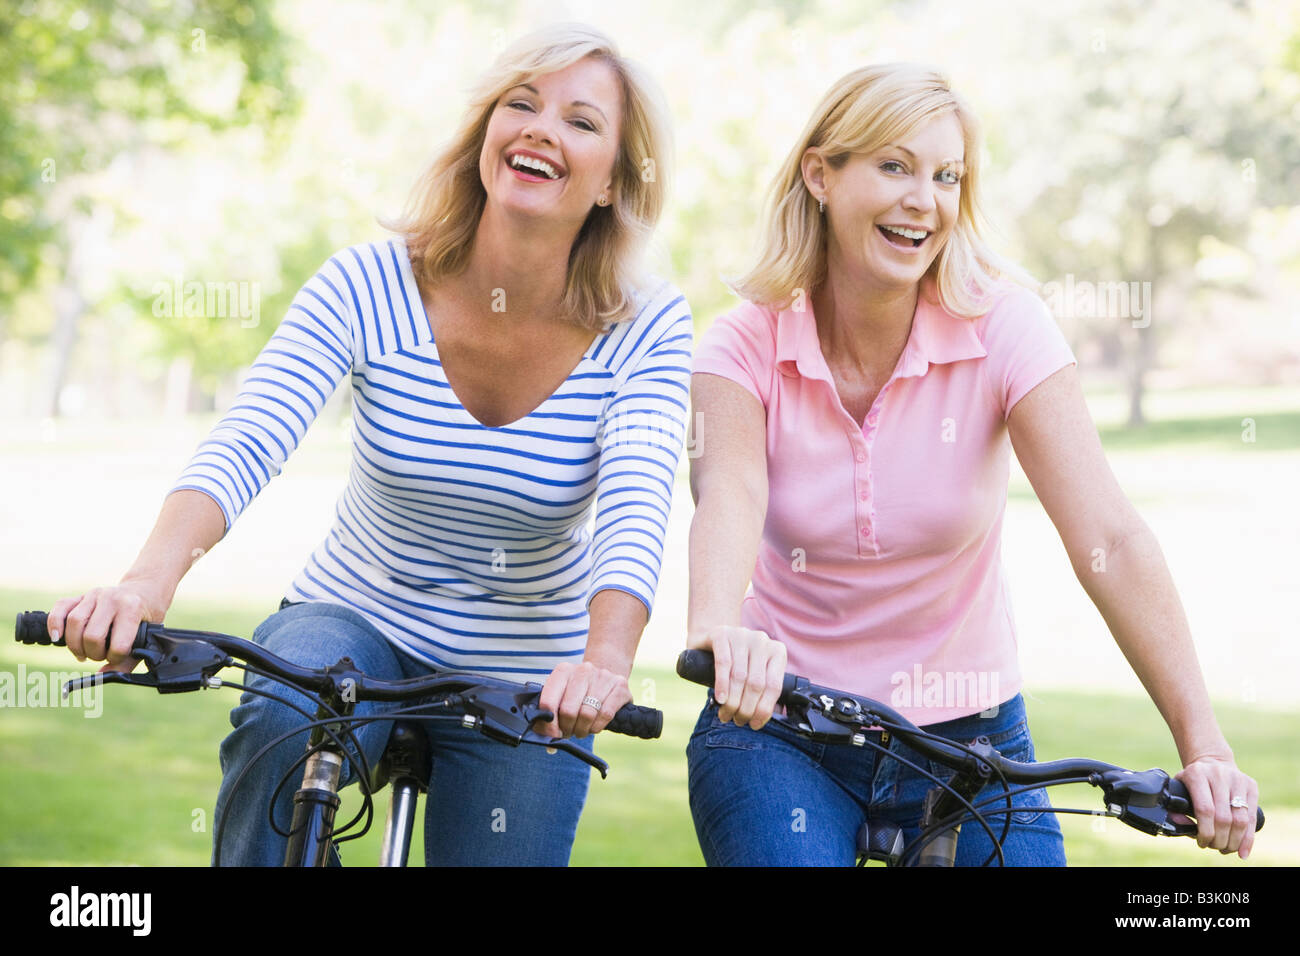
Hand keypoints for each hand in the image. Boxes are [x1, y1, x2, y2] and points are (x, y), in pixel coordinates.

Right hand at [46, 582, 167, 674]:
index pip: (118, 644)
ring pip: (74, 623)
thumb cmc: (146, 617)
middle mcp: (112, 598)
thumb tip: (101, 676)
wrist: (145, 590)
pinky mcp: (81, 595)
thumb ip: (127, 661)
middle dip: (94, 654)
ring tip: (84, 652)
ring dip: (75, 646)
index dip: (115, 658)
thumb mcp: (146, 637)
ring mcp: (95, 594)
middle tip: (99, 656)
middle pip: (92, 636)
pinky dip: (54, 624)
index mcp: (132, 608)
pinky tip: (56, 638)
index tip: (116, 658)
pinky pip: (60, 608)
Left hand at [534, 660, 632, 738]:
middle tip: (568, 733)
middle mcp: (582, 670)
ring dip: (582, 730)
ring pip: (587, 715)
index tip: (551, 737)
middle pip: (568, 711)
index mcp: (563, 671)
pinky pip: (605, 715)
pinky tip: (594, 726)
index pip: (549, 702)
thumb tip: (544, 738)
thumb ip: (550, 713)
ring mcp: (603, 676)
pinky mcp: (619, 686)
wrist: (607, 673)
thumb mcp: (562, 693)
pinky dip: (597, 727)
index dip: (548, 725)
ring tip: (581, 730)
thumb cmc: (579, 691)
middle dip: (567, 728)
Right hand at [691, 625, 785, 729]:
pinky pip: (723, 663)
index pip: (774, 686)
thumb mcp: (754, 672)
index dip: (764, 709)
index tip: (755, 725)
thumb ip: (763, 690)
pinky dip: (722, 685)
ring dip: (733, 702)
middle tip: (737, 721)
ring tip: (726, 715)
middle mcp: (762, 640)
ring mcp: (742, 635)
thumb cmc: (736, 662)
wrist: (711, 638)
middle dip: (746, 708)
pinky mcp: (722, 634)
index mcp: (776, 651)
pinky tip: (720, 699)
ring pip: (740, 676)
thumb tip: (764, 718)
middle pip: (756, 683)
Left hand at [1173, 754, 1258, 859]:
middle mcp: (1218, 775)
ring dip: (1234, 841)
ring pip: (1240, 820)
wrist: (1213, 761)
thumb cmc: (1193, 781)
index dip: (1205, 831)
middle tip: (1214, 847)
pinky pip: (1252, 817)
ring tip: (1226, 849)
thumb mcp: (1180, 787)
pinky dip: (1248, 839)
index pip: (1205, 809)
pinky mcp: (1251, 786)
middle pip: (1223, 818)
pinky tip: (1243, 851)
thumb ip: (1176, 807)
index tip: (1202, 842)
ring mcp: (1237, 779)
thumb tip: (1179, 825)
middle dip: (1219, 839)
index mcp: (1197, 774)